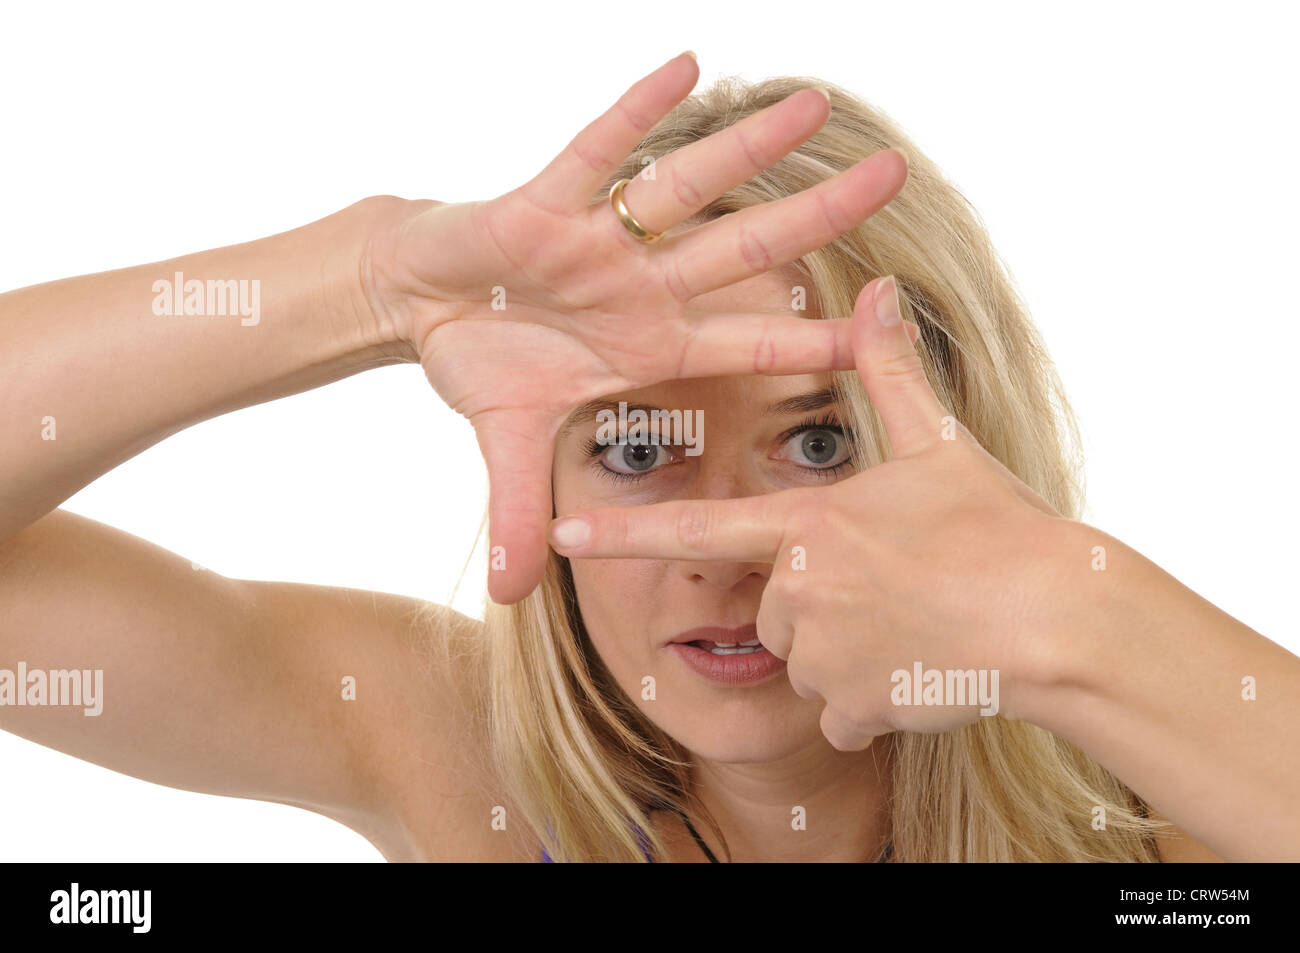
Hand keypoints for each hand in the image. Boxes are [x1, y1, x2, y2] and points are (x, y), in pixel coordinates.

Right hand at [359, 52, 908, 602]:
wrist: (419, 298)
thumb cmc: (480, 358)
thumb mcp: (506, 445)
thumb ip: (522, 511)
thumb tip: (512, 594)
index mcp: (647, 344)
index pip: (745, 345)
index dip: (810, 343)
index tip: (882, 334)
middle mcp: (640, 286)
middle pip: (743, 251)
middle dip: (816, 219)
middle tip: (894, 178)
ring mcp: (599, 240)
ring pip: (687, 191)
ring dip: (749, 153)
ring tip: (817, 109)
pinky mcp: (544, 202)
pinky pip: (596, 151)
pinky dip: (635, 113)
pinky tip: (685, 65)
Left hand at [547, 275, 1078, 749]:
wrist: (1058, 621)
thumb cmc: (1000, 530)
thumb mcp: (940, 445)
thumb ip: (890, 372)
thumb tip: (877, 289)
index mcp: (810, 522)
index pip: (696, 526)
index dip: (623, 530)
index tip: (561, 534)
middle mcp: (801, 587)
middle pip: (777, 604)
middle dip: (820, 604)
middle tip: (894, 591)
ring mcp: (822, 651)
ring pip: (809, 659)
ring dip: (850, 652)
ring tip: (915, 627)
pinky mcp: (851, 706)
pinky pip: (842, 711)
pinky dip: (873, 700)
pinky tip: (921, 669)